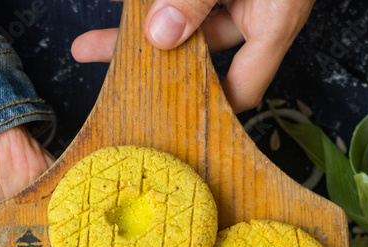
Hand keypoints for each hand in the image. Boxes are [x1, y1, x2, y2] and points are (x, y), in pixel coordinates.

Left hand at [71, 0, 314, 111]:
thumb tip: (161, 34)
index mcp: (275, 20)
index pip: (244, 88)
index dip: (210, 109)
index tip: (164, 115)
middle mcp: (256, 9)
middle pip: (197, 47)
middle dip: (147, 49)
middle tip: (92, 50)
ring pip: (184, 12)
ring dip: (144, 16)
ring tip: (93, 27)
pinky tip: (123, 3)